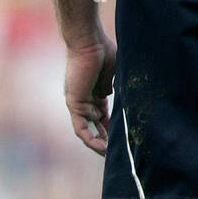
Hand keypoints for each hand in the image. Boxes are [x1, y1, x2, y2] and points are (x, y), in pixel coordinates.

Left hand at [63, 35, 116, 154]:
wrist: (89, 42)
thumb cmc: (103, 50)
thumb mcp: (114, 73)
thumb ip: (115, 87)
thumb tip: (115, 96)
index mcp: (96, 95)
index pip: (104, 118)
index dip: (112, 131)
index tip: (123, 141)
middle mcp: (86, 102)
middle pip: (96, 127)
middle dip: (106, 141)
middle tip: (116, 155)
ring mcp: (79, 104)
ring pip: (87, 131)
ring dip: (97, 144)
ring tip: (108, 156)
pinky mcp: (74, 104)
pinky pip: (81, 127)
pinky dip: (90, 138)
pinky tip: (101, 147)